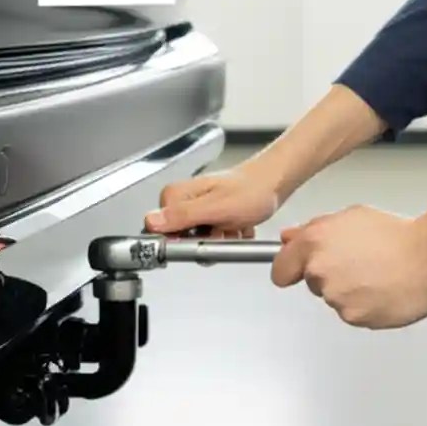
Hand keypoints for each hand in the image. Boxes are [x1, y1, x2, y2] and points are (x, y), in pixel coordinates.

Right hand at [145, 164, 281, 237]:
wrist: (274, 182)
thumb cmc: (252, 190)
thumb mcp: (217, 207)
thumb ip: (184, 215)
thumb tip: (152, 222)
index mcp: (175, 195)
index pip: (159, 231)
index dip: (180, 243)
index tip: (201, 239)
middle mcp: (181, 201)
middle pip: (179, 240)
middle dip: (204, 243)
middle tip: (222, 231)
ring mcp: (194, 209)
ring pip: (197, 242)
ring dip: (218, 241)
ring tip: (232, 227)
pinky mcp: (207, 216)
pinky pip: (210, 239)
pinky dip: (226, 237)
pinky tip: (237, 226)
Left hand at [272, 205, 426, 328]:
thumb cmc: (398, 235)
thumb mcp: (351, 218)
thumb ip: (313, 230)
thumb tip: (290, 238)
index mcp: (314, 243)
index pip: (280, 269)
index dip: (290, 269)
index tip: (297, 270)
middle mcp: (320, 271)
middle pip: (310, 283)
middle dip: (326, 275)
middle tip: (356, 264)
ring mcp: (336, 297)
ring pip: (332, 299)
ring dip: (347, 291)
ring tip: (375, 275)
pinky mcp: (354, 317)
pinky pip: (351, 314)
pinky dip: (363, 306)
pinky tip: (381, 290)